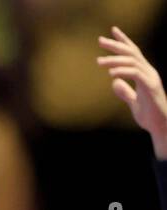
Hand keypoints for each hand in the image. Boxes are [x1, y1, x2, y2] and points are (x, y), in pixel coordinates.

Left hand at [99, 27, 166, 152]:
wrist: (160, 126)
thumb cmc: (149, 115)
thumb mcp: (133, 102)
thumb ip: (125, 92)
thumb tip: (115, 83)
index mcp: (145, 73)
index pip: (133, 53)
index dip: (123, 41)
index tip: (111, 32)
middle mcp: (149, 72)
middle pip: (132, 53)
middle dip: (116, 45)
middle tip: (99, 40)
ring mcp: (151, 78)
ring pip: (132, 62)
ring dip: (114, 60)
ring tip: (99, 62)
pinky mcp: (150, 86)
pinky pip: (136, 74)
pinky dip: (123, 71)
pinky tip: (112, 73)